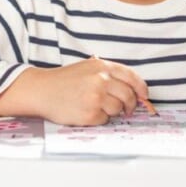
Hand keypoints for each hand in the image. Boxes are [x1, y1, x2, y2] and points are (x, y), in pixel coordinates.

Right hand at [17, 57, 148, 125]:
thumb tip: (133, 89)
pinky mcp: (90, 114)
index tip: (143, 96)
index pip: (132, 77)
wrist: (42, 90)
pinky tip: (85, 111)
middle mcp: (101, 80)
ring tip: (95, 106)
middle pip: (129, 96)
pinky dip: (98, 119)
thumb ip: (108, 74)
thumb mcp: (86, 67)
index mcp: (101, 66)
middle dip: (129, 105)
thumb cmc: (64, 80)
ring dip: (111, 111)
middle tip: (125, 109)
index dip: (141, 89)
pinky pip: (105, 120)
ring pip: (118, 109)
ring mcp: (96, 98)